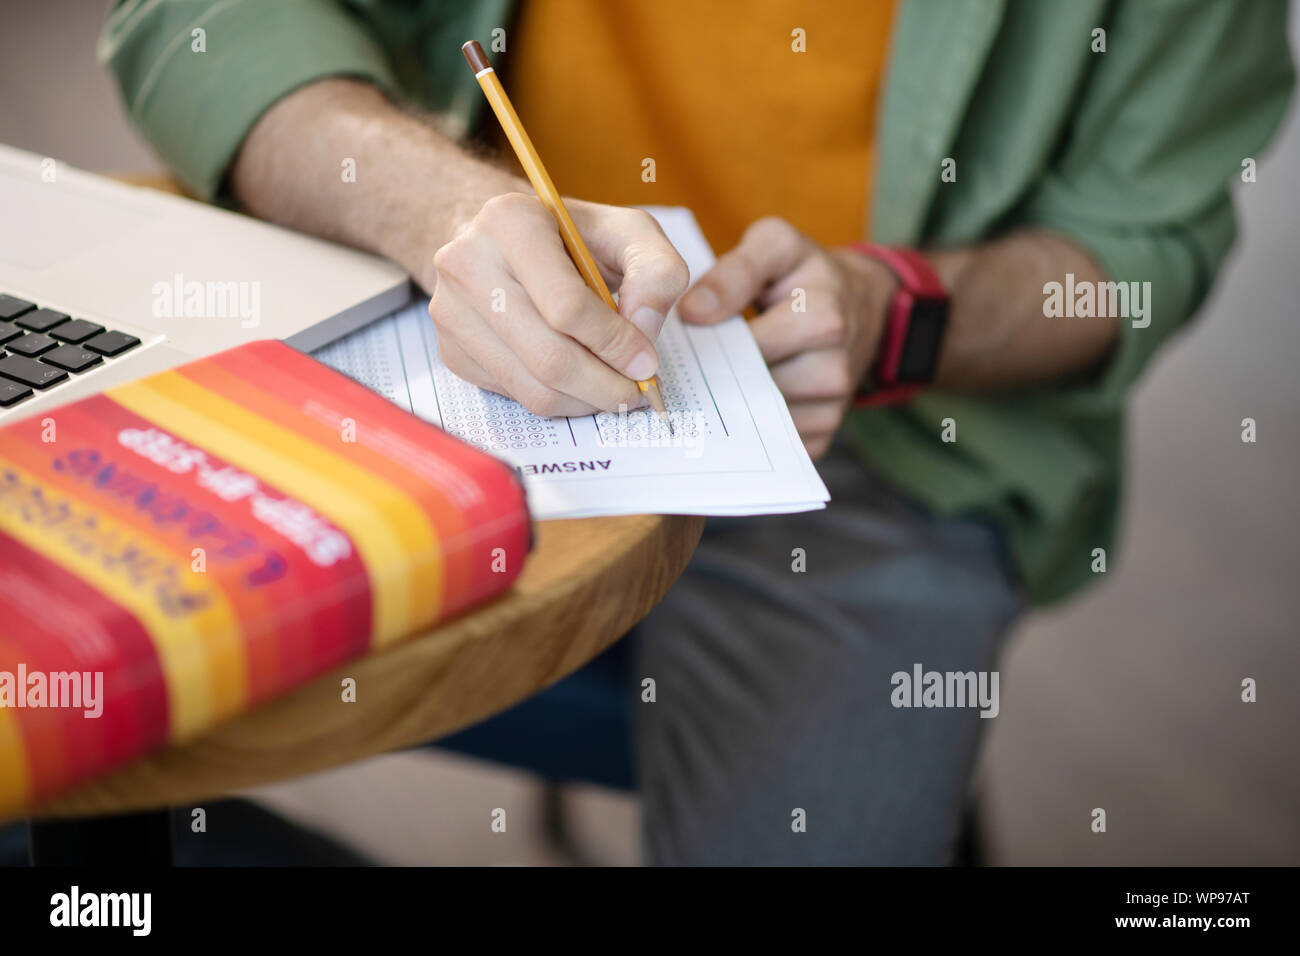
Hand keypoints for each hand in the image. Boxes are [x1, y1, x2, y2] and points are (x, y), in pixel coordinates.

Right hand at [427, 192, 689, 416]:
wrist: (504, 243)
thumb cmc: (572, 238)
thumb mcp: (629, 233)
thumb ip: (656, 271)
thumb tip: (643, 329)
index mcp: (510, 221)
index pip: (567, 305)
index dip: (615, 343)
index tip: (646, 361)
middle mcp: (467, 263)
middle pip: (548, 356)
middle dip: (604, 385)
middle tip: (637, 393)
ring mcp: (451, 310)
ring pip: (532, 387)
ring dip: (585, 401)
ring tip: (614, 389)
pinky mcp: (451, 349)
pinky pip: (514, 395)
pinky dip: (558, 401)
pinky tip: (578, 381)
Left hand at [678, 218, 894, 458]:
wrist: (863, 306)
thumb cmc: (808, 274)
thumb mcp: (776, 247)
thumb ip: (734, 271)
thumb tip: (693, 312)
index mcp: (823, 318)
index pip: (745, 346)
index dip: (711, 342)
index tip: (692, 333)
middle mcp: (834, 369)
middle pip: (749, 388)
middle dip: (719, 375)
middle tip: (702, 357)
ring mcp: (832, 408)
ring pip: (756, 419)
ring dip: (732, 401)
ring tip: (726, 372)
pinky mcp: (824, 434)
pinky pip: (771, 441)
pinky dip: (751, 425)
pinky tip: (743, 397)